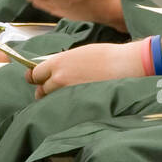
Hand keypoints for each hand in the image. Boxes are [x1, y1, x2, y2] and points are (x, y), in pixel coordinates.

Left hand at [26, 41, 145, 99]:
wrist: (125, 65)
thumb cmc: (106, 56)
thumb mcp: (78, 53)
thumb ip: (63, 63)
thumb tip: (54, 70)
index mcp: (58, 62)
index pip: (35, 74)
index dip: (35, 77)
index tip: (36, 80)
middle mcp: (59, 78)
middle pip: (41, 90)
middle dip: (44, 91)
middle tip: (50, 92)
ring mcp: (69, 92)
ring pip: (52, 101)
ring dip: (55, 100)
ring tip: (65, 99)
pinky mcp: (78, 104)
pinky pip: (65, 108)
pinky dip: (67, 107)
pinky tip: (74, 104)